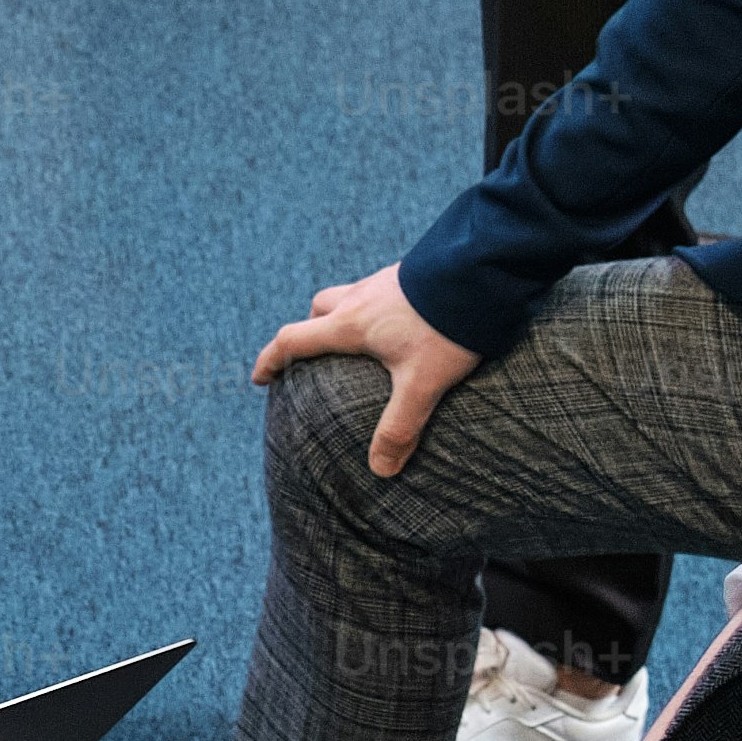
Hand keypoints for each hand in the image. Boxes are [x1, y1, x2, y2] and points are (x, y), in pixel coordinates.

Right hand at [253, 266, 484, 477]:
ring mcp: (385, 281)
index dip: (270, 360)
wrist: (481, 270)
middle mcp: (360, 298)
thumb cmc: (447, 326)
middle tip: (317, 354)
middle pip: (317, 310)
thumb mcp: (422, 383)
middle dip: (309, 331)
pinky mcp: (411, 272)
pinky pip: (381, 288)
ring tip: (364, 338)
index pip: (293, 340)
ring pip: (348, 294)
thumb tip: (380, 470)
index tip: (260, 378)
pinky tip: (405, 320)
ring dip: (343, 313)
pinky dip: (378, 305)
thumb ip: (400, 426)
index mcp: (349, 325)